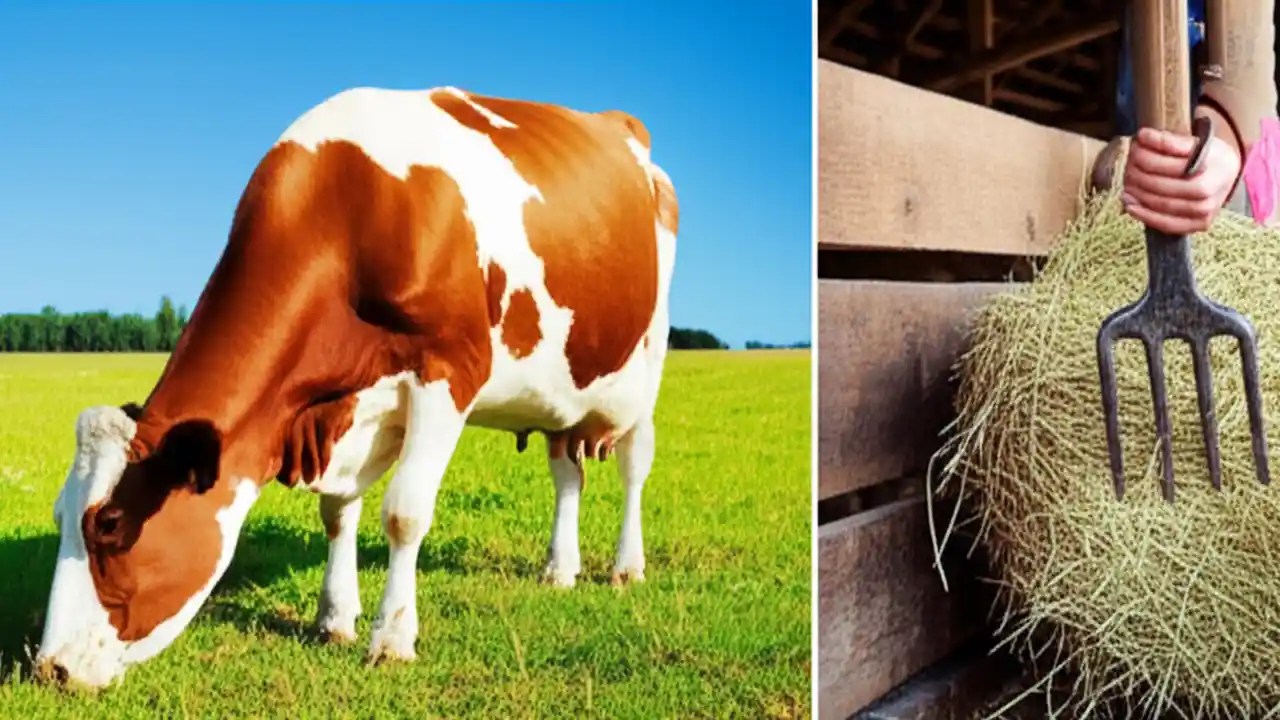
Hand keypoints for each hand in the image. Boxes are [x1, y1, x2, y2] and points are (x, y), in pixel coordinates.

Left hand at [1121, 125, 1240, 233]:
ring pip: (1159, 204)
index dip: (1147, 154)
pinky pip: (1165, 224)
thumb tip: (1144, 136)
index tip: (1136, 144)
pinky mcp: (1196, 226)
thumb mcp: (1196, 142)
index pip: (1168, 164)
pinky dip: (1144, 215)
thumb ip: (1170, 140)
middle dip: (1138, 173)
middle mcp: (1208, 193)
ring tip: (1127, 182)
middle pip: (1159, 185)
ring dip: (1137, 193)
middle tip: (1129, 164)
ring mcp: (1203, 213)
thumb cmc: (1208, 157)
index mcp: (1210, 168)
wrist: (1226, 176)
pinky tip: (1130, 204)